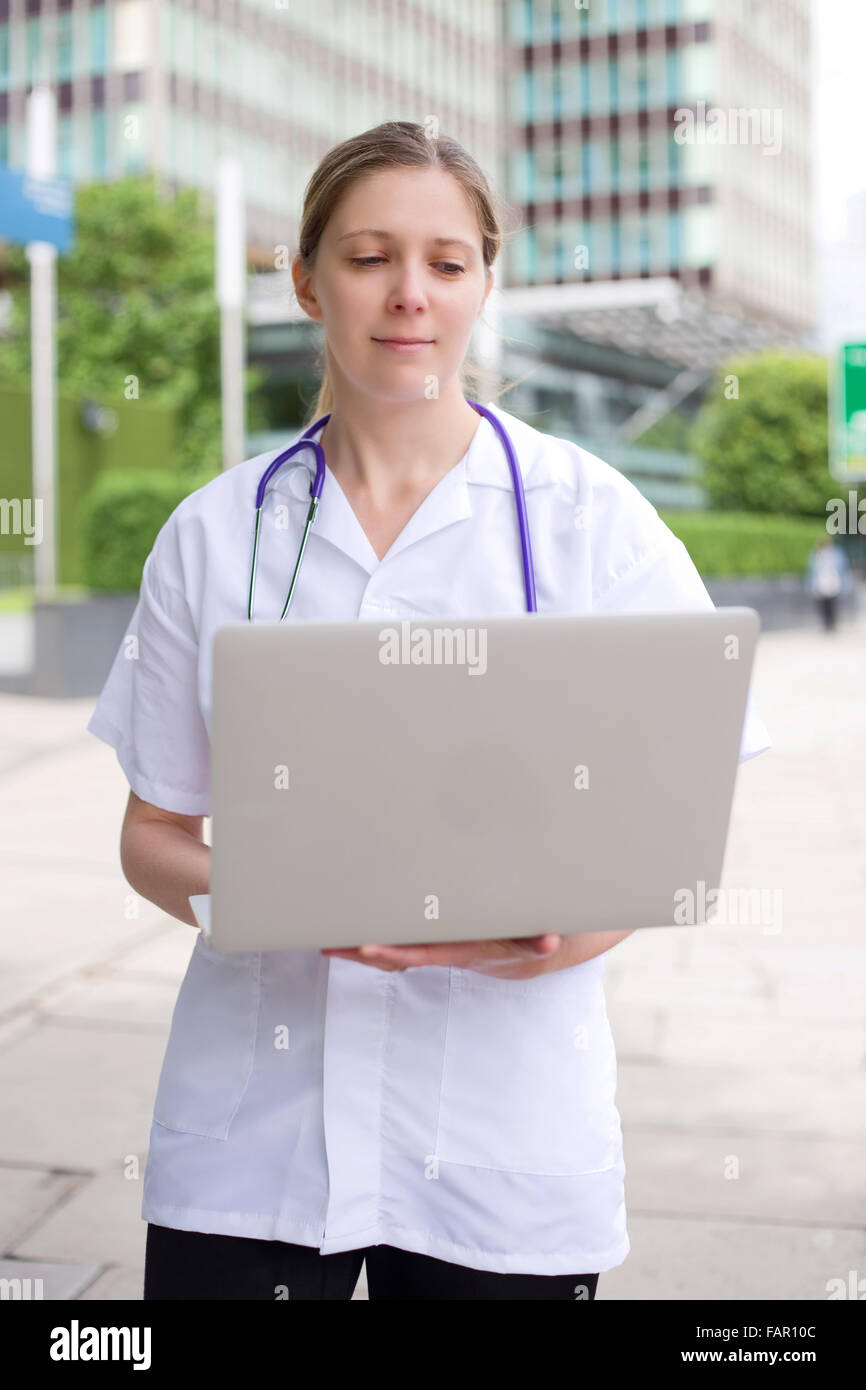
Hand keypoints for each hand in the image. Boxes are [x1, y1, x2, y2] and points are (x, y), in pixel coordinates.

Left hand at [321, 934, 563, 979]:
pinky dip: (379, 937)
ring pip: (395, 951)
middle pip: (399, 956)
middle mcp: (447, 951)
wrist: (535, 946)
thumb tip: (550, 940)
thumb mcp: (539, 939)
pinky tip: (354, 930)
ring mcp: (440, 946)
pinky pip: (403, 940)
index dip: (396, 952)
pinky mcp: (438, 937)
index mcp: (466, 950)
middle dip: (365, 954)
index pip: (424, 952)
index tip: (369, 948)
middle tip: (331, 945)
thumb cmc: (533, 937)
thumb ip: (542, 941)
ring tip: (328, 941)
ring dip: (362, 949)